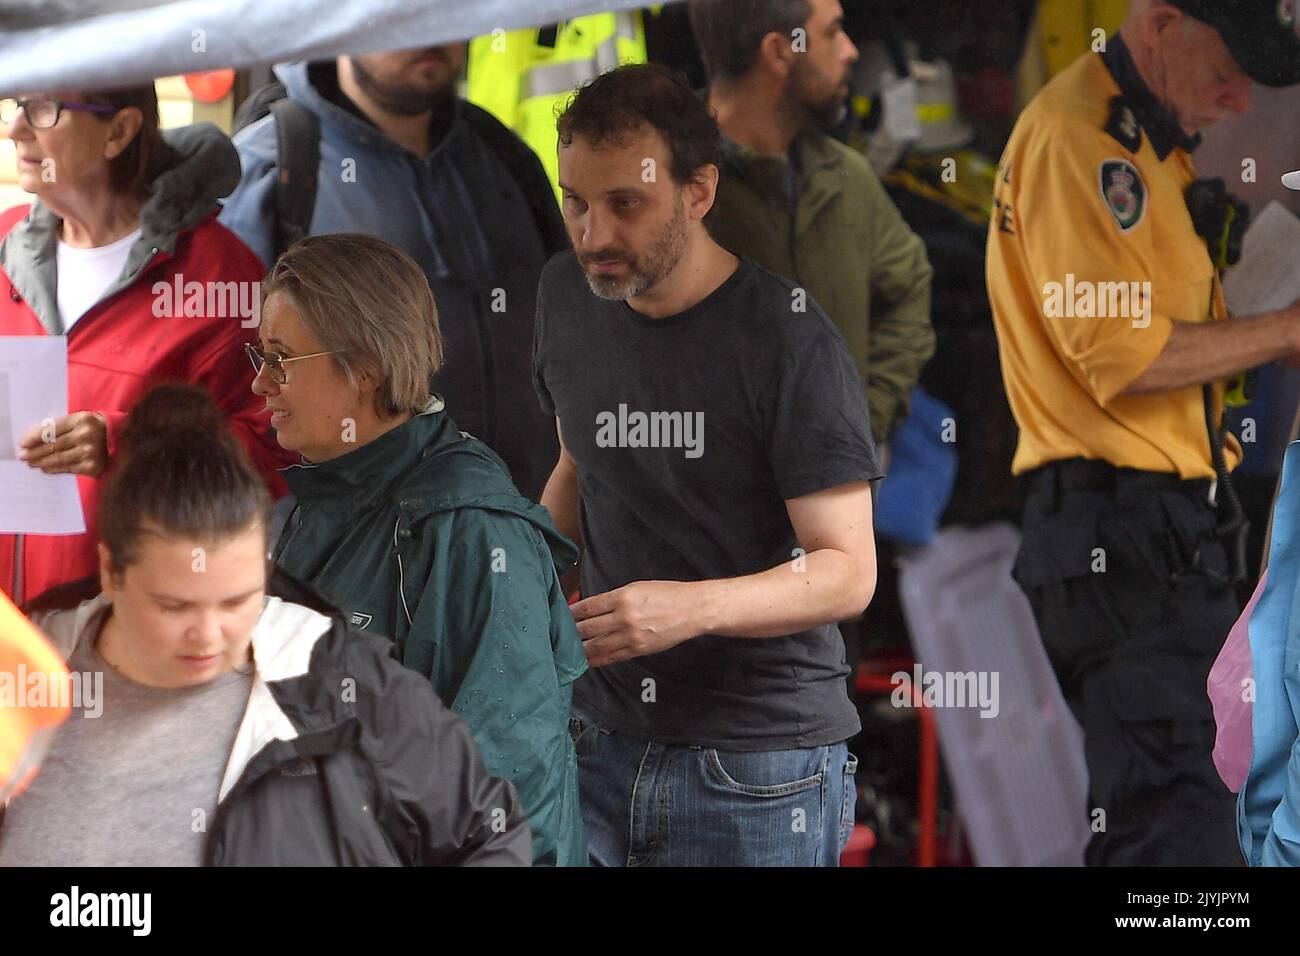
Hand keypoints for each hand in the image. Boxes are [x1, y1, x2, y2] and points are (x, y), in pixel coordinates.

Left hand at [18, 412, 108, 476]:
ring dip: (41, 462)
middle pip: (53, 445)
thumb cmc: (93, 429)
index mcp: (82, 419)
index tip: (23, 443)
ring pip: (58, 458)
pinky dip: (54, 469)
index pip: (52, 429)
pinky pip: (68, 468)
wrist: (120, 440)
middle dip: (34, 452)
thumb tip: (32, 441)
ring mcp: (91, 452)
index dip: (34, 437)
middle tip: (23, 456)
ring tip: (32, 463)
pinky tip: (46, 468)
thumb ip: (59, 428)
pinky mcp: (94, 466)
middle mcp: (87, 435)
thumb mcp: (79, 421)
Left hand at [571, 580, 700, 667]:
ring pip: (596, 645)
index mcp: (622, 597)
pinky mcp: (638, 650)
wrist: (692, 610)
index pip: (587, 607)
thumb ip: (614, 599)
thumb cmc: (667, 595)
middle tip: (557, 635)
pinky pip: (612, 656)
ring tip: (566, 651)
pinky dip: (596, 660)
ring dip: (579, 649)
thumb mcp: (637, 588)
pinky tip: (586, 661)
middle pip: (587, 627)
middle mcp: (623, 617)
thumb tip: (592, 608)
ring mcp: (630, 635)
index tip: (561, 616)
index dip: (571, 613)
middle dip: (571, 632)